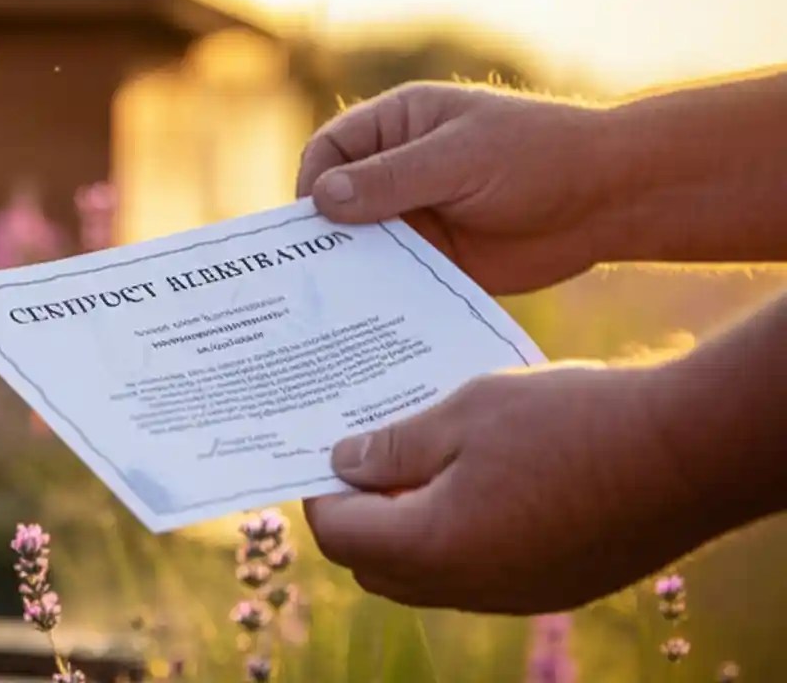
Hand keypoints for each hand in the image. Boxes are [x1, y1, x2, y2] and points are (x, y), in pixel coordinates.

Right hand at [297, 83, 613, 294]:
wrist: (608, 201)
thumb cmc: (538, 157)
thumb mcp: (460, 160)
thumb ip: (392, 179)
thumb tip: (321, 200)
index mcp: (399, 126)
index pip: (330, 150)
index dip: (314, 183)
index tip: (312, 222)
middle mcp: (398, 170)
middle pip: (335, 201)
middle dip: (322, 233)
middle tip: (305, 273)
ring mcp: (415, 217)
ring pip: (359, 244)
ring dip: (348, 269)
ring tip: (330, 302)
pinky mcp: (433, 259)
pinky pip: (391, 278)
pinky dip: (378, 295)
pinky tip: (367, 316)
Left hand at [302, 363, 731, 613]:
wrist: (687, 454)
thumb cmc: (571, 422)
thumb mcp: (467, 412)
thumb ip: (394, 445)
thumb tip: (343, 463)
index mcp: (432, 546)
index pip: (339, 536)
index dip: (319, 492)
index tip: (324, 448)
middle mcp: (467, 587)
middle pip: (375, 568)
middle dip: (358, 516)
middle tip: (367, 455)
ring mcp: (512, 594)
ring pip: (426, 576)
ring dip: (408, 527)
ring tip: (422, 461)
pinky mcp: (550, 586)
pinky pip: (476, 574)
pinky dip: (455, 536)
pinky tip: (476, 482)